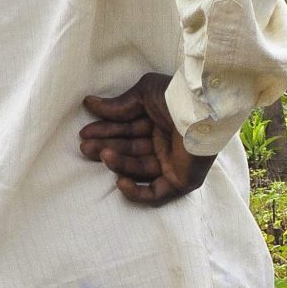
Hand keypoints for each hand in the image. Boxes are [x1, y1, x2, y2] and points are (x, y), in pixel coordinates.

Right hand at [79, 73, 215, 205]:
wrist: (202, 111)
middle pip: (130, 150)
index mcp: (160, 122)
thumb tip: (90, 104)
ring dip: (118, 162)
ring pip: (139, 168)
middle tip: (85, 146)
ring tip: (103, 153)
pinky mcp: (181, 180)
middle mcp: (167, 142)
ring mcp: (174, 162)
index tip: (85, 132)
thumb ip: (120, 104)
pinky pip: (156, 194)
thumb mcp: (145, 94)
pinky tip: (120, 181)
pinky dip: (136, 192)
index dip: (106, 131)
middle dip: (106, 147)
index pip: (128, 130)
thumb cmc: (177, 98)